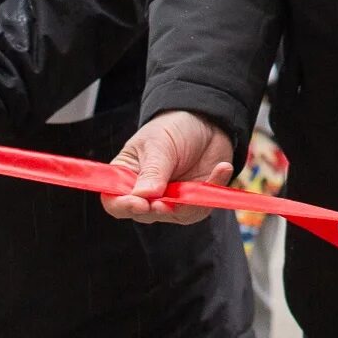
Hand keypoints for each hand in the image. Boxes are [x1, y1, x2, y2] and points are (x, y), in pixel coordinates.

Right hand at [102, 110, 234, 224]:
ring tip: (200, 185)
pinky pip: (202, 205)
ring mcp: (170, 199)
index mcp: (126, 176)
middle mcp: (146, 194)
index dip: (123, 206)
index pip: (114, 201)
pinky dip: (214, 188)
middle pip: (144, 214)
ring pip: (176, 215)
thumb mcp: (159, 144)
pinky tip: (222, 168)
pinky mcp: (194, 200)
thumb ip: (152, 171)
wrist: (206, 122)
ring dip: (188, 203)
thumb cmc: (173, 129)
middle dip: (157, 209)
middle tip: (165, 202)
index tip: (138, 203)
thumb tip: (143, 196)